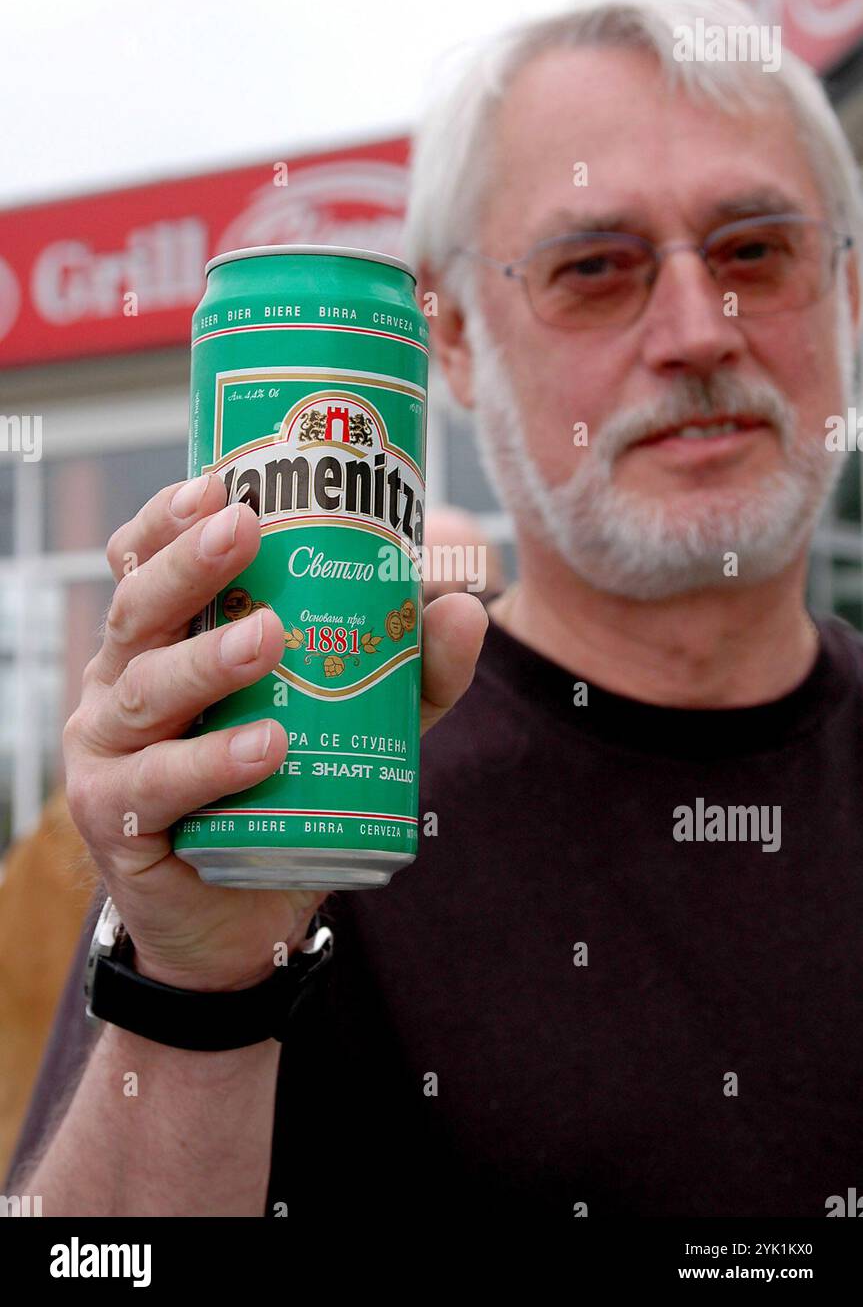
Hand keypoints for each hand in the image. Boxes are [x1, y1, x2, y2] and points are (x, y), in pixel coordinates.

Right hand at [63, 475, 488, 991]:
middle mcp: (122, 683)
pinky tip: (264, 745)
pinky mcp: (116, 819)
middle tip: (245, 529)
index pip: (147, 562)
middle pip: (140, 608)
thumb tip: (462, 607)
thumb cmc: (282, 791)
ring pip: (149, 689)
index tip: (220, 481)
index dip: (172, 518)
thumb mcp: (353, 720)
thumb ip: (406, 671)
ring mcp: (109, 751)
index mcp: (163, 642)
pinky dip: (212, 761)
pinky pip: (161, 783)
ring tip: (270, 639)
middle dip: (189, 563)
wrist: (242, 916)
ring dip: (209, 659)